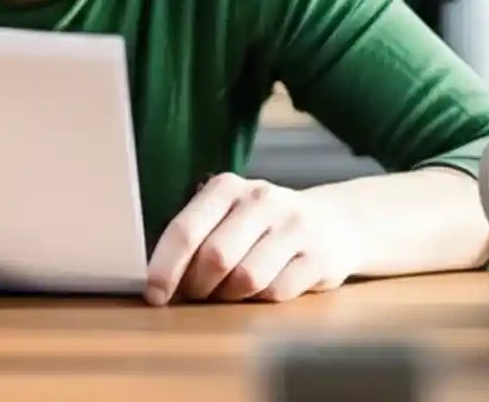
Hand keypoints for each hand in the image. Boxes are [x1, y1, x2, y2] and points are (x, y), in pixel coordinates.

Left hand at [144, 173, 360, 305]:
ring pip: (246, 278)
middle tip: (194, 295)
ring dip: (229, 296)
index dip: (164, 267)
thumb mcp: (227, 215)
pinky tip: (262, 289)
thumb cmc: (261, 225)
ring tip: (228, 291)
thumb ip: (195, 238)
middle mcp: (261, 199)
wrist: (334, 222)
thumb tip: (156, 280)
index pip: (185, 229)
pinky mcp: (319, 255)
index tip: (154, 294)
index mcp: (226, 187)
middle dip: (197, 286)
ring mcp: (294, 226)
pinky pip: (276, 292)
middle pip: (215, 257)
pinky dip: (260, 301)